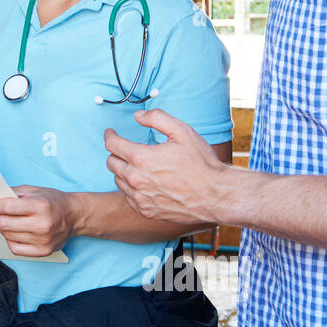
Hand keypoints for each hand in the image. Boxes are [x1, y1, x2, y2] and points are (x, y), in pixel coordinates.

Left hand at [0, 185, 75, 256]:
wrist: (75, 216)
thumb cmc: (53, 201)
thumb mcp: (35, 190)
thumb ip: (14, 193)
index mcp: (40, 205)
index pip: (8, 208)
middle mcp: (42, 224)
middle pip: (5, 224)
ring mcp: (43, 240)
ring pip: (9, 236)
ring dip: (1, 229)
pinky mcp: (43, 251)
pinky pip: (17, 249)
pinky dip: (10, 241)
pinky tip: (10, 234)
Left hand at [104, 109, 225, 223]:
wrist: (215, 196)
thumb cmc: (201, 163)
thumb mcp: (182, 132)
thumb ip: (157, 118)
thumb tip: (138, 116)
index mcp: (141, 158)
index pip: (112, 144)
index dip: (110, 135)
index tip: (112, 133)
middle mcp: (136, 179)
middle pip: (111, 162)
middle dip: (116, 152)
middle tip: (127, 149)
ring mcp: (139, 197)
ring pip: (118, 180)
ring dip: (124, 170)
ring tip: (139, 166)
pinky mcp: (145, 211)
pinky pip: (128, 197)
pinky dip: (131, 188)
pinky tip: (145, 183)